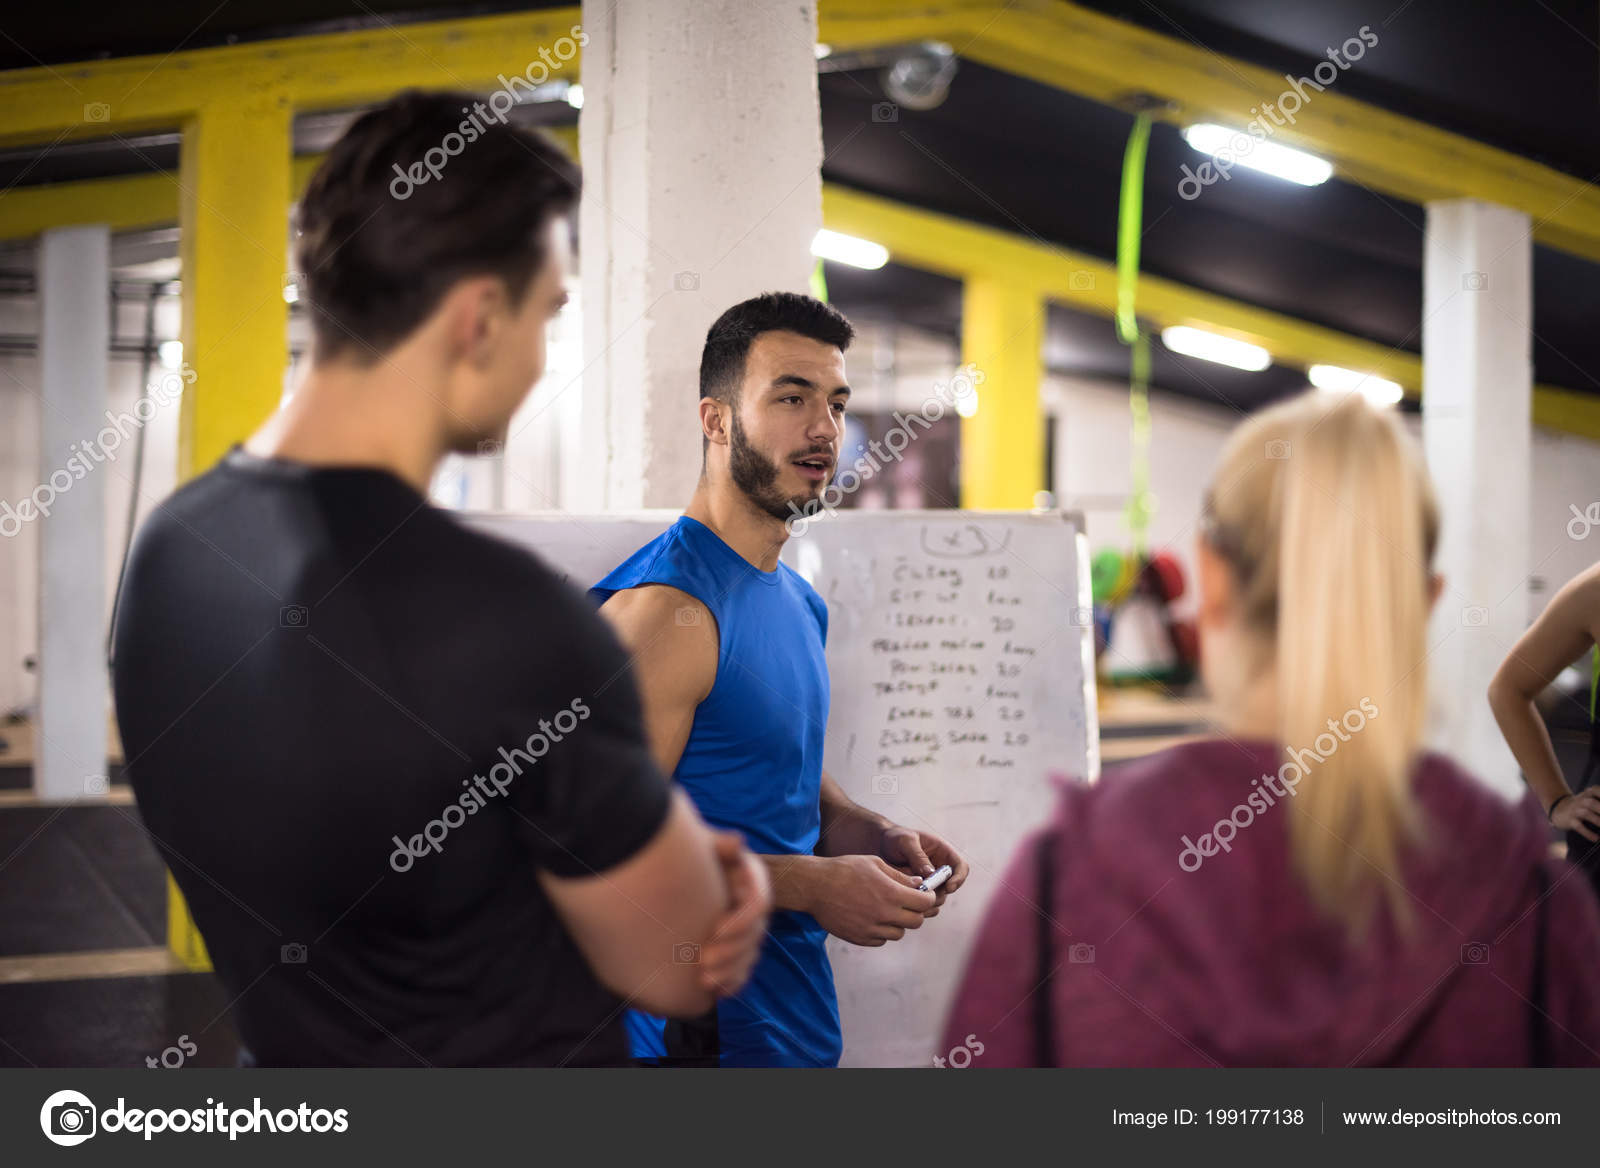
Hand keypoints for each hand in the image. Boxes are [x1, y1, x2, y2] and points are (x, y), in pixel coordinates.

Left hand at [698, 831, 770, 995]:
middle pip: (753, 936)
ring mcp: (749, 931)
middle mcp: (754, 907)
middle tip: (703, 960)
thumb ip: (720, 844)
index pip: (758, 903)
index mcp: (752, 881)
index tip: (714, 930)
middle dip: (730, 952)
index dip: (740, 920)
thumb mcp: (709, 846)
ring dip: (729, 972)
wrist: (690, 877)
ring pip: (749, 958)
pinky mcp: (739, 950)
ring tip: (703, 980)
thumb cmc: (700, 859)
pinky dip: (730, 984)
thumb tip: (736, 842)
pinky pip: (743, 972)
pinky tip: (714, 991)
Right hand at [806, 854, 935, 945]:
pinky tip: (872, 917)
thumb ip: (899, 875)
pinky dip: (881, 932)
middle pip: (916, 921)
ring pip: (899, 933)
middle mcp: (884, 914)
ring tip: (886, 909)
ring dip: (898, 923)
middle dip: (916, 912)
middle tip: (907, 903)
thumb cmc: (844, 869)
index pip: (925, 903)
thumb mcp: (874, 863)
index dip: (928, 898)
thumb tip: (919, 883)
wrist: (814, 886)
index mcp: (890, 893)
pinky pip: (881, 940)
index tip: (924, 894)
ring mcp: (871, 929)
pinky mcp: (859, 938)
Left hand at [879, 824, 969, 916]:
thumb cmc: (894, 838)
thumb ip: (917, 856)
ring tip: (909, 896)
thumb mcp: (905, 841)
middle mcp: (940, 869)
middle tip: (922, 895)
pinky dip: (918, 907)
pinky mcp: (920, 893)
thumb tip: (930, 873)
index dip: (959, 878)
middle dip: (939, 893)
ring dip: (926, 901)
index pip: (961, 867)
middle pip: (950, 887)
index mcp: (942, 852)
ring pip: (938, 899)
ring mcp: (931, 882)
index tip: (948, 887)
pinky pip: (925, 905)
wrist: (878, 846)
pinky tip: (905, 902)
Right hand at [1551, 790, 1599, 841]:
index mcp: (1589, 793)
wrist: (1558, 808)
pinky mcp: (1570, 820)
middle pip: (1593, 803)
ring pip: (1586, 814)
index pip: (1597, 791)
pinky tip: (1596, 838)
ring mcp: (1575, 810)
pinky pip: (1578, 826)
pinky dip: (1588, 833)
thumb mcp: (1591, 798)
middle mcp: (1582, 800)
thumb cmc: (1582, 805)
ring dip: (1598, 821)